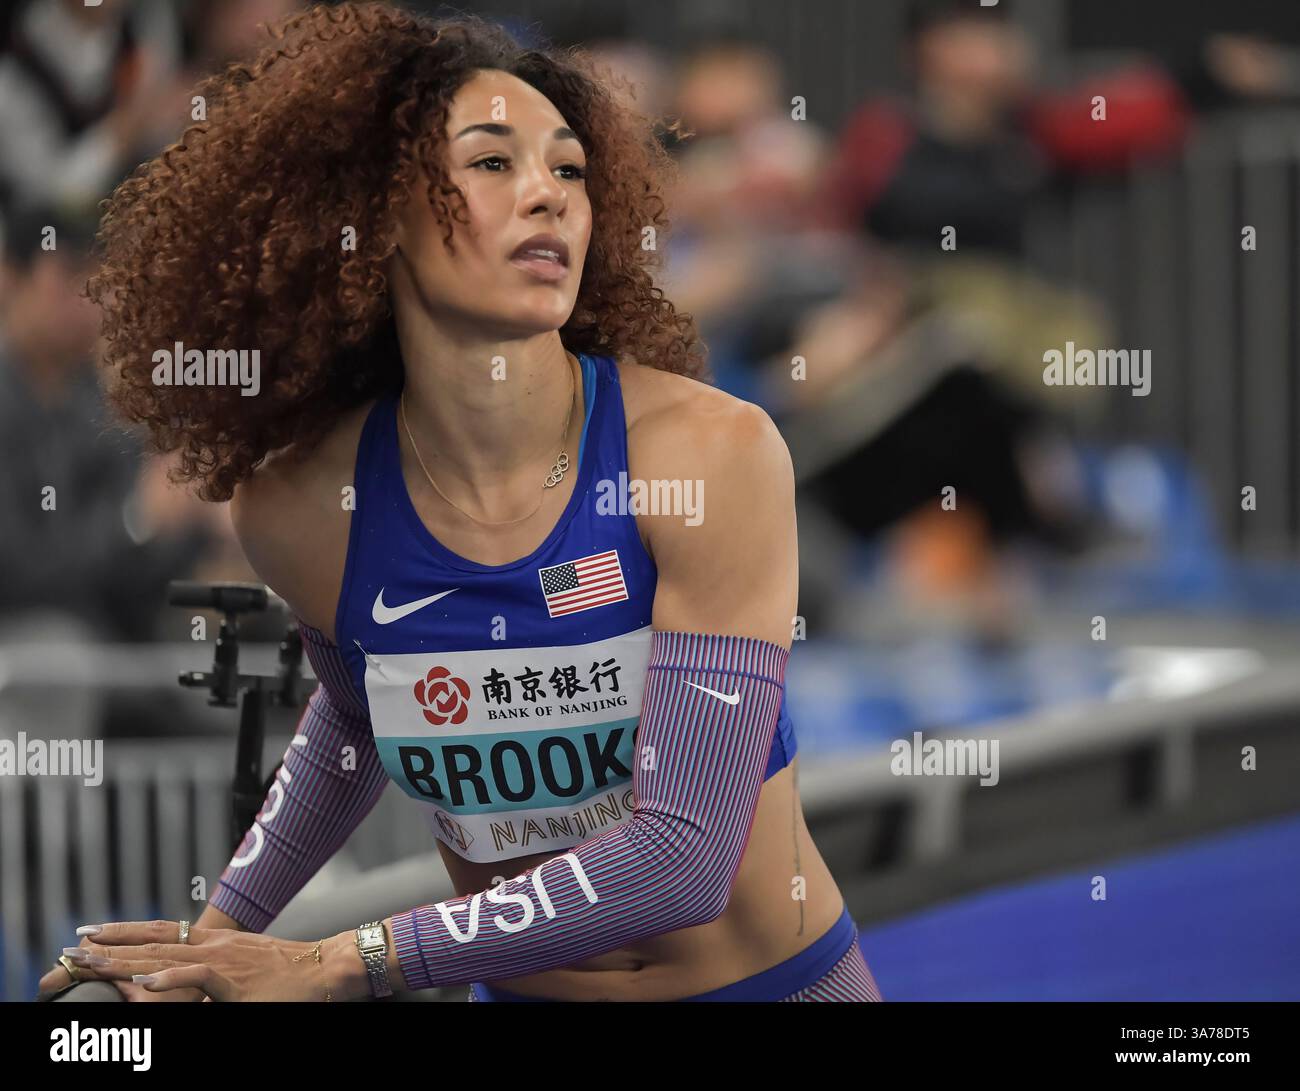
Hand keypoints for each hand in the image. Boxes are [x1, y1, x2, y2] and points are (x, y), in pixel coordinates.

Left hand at [57, 920, 334, 1001]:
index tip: (91, 933)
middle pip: (152, 942)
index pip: (160, 931)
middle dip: (109, 946)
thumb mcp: (245, 968)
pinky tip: (144, 980)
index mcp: (215, 942)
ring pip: (164, 956)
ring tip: (91, 961)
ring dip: (124, 959)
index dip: (123, 931)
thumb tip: (178, 984)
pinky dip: (169, 977)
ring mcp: (223, 961)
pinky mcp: (235, 981)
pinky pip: (196, 977)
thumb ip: (211, 974)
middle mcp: (214, 947)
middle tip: (72, 949)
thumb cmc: (290, 975)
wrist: (326, 969)